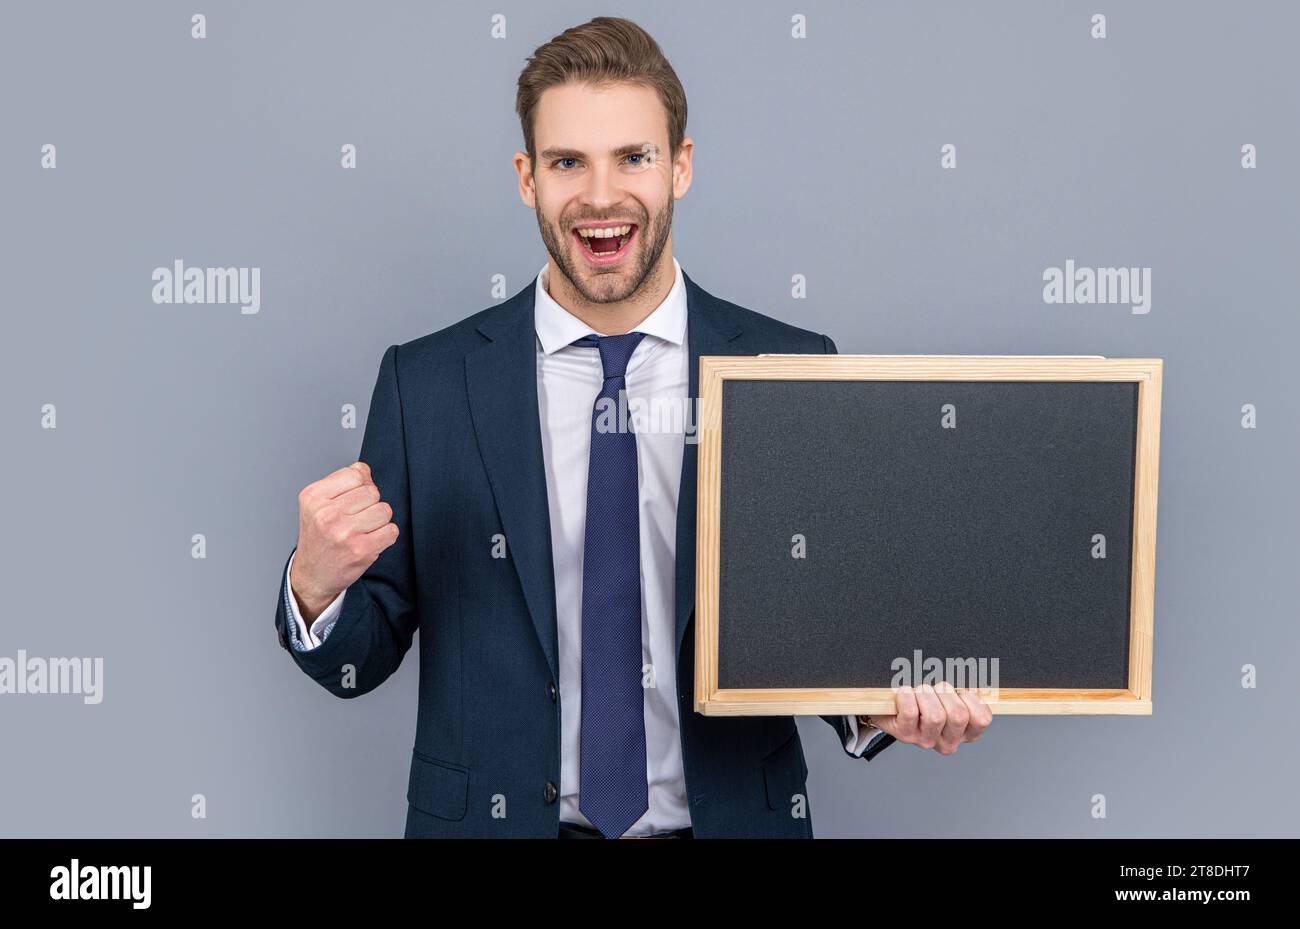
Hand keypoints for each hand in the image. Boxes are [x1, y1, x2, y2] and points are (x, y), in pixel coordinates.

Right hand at [290, 460, 398, 619]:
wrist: (312, 575)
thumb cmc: (318, 537)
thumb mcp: (317, 504)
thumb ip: (341, 482)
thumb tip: (365, 469)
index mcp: (314, 497)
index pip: (356, 474)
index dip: (361, 484)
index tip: (353, 498)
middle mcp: (326, 514)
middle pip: (372, 491)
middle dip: (370, 503)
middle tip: (356, 518)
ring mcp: (344, 533)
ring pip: (384, 510)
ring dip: (379, 520)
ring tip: (363, 530)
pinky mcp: (361, 550)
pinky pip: (391, 530)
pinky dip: (386, 535)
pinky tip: (370, 540)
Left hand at [864, 682, 991, 754]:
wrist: (891, 709)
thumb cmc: (925, 700)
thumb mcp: (949, 696)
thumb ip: (963, 691)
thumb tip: (968, 680)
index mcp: (965, 732)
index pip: (982, 719)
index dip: (972, 699)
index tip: (960, 691)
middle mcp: (948, 741)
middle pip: (958, 715)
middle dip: (946, 693)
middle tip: (936, 688)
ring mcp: (927, 740)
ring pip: (935, 716)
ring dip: (926, 694)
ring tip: (920, 691)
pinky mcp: (906, 735)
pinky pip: (911, 713)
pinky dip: (907, 696)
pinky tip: (904, 693)